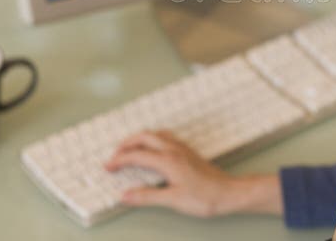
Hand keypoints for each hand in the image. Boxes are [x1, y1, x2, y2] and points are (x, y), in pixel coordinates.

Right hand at [104, 130, 234, 216]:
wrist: (229, 193)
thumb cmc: (205, 198)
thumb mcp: (173, 200)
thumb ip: (147, 197)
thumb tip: (124, 196)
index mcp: (168, 161)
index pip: (136, 156)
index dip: (119, 160)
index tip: (107, 167)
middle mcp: (174, 150)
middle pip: (144, 137)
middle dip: (126, 144)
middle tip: (114, 156)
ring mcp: (182, 149)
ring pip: (155, 134)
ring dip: (139, 139)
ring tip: (129, 150)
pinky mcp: (188, 152)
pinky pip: (165, 137)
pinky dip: (152, 139)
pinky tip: (152, 150)